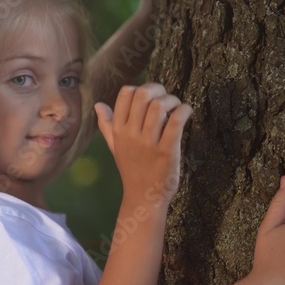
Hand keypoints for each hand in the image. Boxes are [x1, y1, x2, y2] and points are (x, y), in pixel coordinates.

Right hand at [94, 82, 192, 206]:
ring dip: (173, 100)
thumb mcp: (115, 147)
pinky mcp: (166, 151)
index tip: (151, 97)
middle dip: (158, 89)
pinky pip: (175, 122)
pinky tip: (186, 112)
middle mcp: (131, 134)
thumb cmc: (131, 170)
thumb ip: (107, 125)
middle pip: (142, 95)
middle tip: (166, 98)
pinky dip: (184, 111)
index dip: (141, 88)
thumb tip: (98, 105)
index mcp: (118, 130)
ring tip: (177, 107)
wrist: (143, 197)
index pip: (126, 93)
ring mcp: (148, 142)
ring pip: (159, 106)